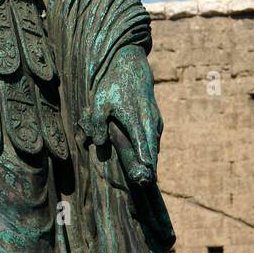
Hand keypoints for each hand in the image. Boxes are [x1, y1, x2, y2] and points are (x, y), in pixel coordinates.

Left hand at [81, 44, 163, 185]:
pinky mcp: (156, 121)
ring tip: (146, 178)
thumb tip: (99, 144)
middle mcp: (149, 121)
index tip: (146, 173)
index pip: (142, 143)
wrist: (131, 68)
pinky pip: (154, 140)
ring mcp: (155, 121)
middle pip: (152, 149)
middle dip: (150, 167)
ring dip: (150, 161)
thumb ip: (97, 123)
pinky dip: (150, 151)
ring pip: (154, 145)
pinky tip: (145, 162)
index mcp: (135, 118)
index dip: (144, 159)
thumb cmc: (112, 87)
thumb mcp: (99, 103)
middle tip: (146, 184)